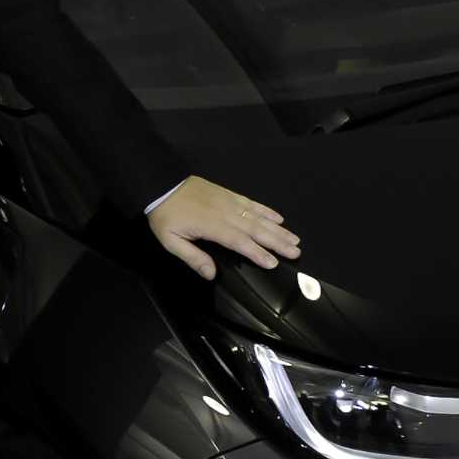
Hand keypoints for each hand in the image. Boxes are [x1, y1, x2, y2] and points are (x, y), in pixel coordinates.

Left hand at [148, 177, 300, 281]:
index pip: (239, 242)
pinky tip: (279, 218)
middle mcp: (226, 213)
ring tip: (295, 239)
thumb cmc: (165, 216)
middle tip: (295, 252)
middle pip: (256, 229)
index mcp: (212, 226)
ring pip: (258, 217)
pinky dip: (267, 211)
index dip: (257, 253)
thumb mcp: (171, 241)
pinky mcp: (229, 195)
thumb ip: (193, 257)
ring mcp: (230, 202)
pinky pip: (252, 204)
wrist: (162, 184)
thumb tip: (211, 274)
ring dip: (278, 229)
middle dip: (277, 242)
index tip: (273, 263)